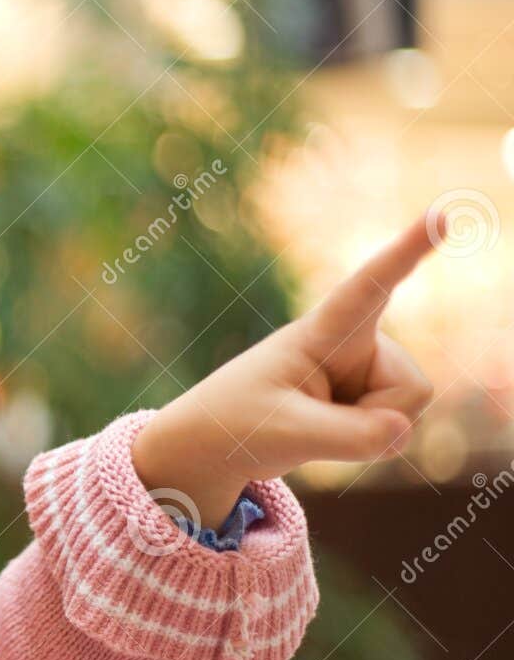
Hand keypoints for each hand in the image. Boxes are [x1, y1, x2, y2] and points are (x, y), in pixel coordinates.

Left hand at [131, 214, 436, 528]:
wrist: (219, 440)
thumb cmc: (240, 423)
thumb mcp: (284, 433)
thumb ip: (348, 436)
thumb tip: (402, 431)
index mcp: (321, 332)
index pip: (368, 288)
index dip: (406, 252)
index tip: (439, 216)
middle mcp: (354, 341)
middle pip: (409, 388)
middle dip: (370, 420)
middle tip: (305, 419)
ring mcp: (366, 367)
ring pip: (407, 412)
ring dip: (364, 433)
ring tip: (312, 423)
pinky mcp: (371, 393)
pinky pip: (397, 430)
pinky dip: (365, 444)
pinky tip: (326, 432)